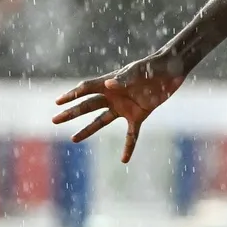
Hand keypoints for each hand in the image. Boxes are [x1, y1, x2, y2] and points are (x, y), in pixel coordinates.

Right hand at [52, 51, 188, 162]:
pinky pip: (132, 135)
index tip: (57, 102)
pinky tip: (123, 160)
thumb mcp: (138, 72)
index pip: (86, 89)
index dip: (71, 95)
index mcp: (110, 83)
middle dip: (71, 113)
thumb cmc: (152, 66)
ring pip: (102, 121)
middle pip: (88, 106)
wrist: (171, 70)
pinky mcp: (139, 115)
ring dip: (88, 130)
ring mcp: (125, 107)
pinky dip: (128, 147)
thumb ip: (123, 79)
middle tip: (54, 120)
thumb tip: (108, 86)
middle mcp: (113, 96)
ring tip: (73, 139)